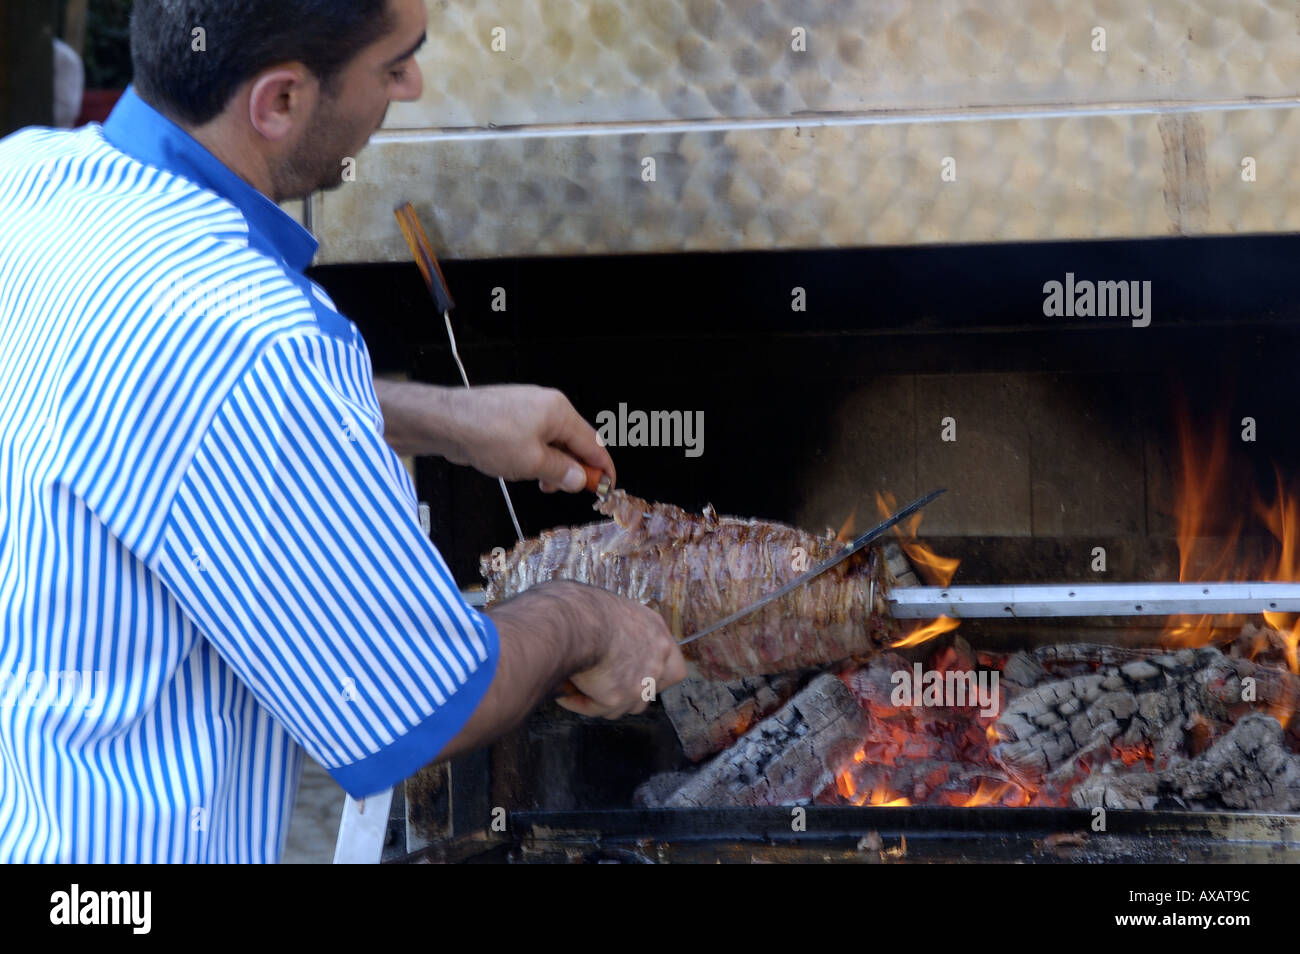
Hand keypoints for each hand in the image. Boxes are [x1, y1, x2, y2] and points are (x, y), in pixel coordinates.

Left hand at [445, 385, 614, 492]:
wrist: (447, 421)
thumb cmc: (488, 435)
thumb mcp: (532, 462)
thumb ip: (561, 472)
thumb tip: (579, 479)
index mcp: (559, 411)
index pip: (593, 442)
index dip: (603, 468)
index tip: (608, 486)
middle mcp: (547, 405)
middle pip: (574, 441)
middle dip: (572, 468)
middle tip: (565, 490)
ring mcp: (528, 409)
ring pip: (552, 442)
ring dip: (551, 465)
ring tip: (537, 482)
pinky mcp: (511, 416)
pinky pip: (534, 439)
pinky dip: (534, 456)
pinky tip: (521, 468)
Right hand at [556, 588, 687, 718]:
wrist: (572, 622)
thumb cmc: (583, 608)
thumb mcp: (613, 610)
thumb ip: (620, 629)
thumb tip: (603, 639)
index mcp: (656, 631)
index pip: (674, 667)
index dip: (657, 676)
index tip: (636, 674)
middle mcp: (656, 659)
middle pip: (650, 690)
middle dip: (629, 692)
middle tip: (605, 685)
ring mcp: (641, 682)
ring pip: (626, 705)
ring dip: (604, 699)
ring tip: (579, 687)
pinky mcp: (618, 698)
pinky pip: (597, 709)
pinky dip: (581, 703)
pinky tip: (565, 693)